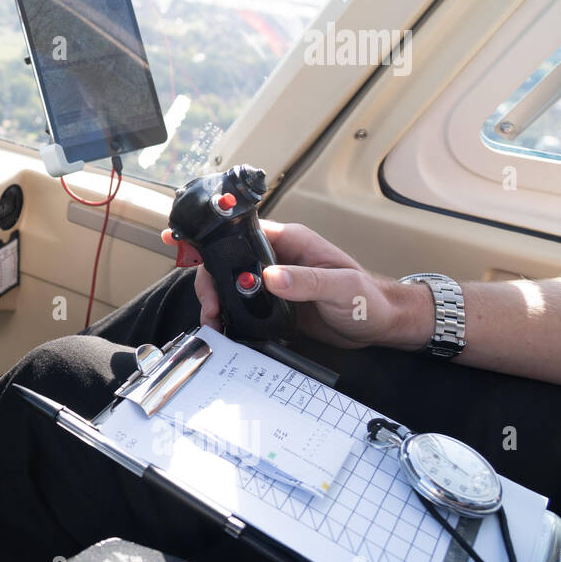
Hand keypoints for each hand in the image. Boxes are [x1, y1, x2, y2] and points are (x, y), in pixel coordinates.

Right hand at [160, 220, 431, 349]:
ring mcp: (270, 281)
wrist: (379, 325)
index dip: (210, 238)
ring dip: (214, 300)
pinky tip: (222, 328)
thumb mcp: (340, 287)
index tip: (183, 244)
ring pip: (227, 283)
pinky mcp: (270, 303)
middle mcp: (275, 257)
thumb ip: (304, 280)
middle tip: (210, 307)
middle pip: (225, 260)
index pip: (240, 233)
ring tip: (213, 322)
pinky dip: (225, 315)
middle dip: (208, 281)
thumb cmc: (367, 299)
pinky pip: (239, 304)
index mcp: (289, 241)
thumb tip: (268, 277)